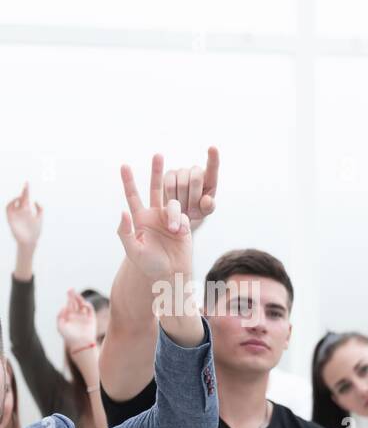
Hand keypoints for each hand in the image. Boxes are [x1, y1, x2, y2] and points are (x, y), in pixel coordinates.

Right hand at [5, 183, 42, 247]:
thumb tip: (35, 201)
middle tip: (27, 184)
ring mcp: (15, 213)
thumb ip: (39, 210)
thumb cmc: (35, 231)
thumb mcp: (39, 219)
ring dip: (19, 198)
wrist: (29, 241)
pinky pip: (8, 207)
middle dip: (24, 192)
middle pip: (21, 198)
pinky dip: (12, 203)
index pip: (26, 198)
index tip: (27, 183)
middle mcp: (21, 210)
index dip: (26, 191)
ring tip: (25, 196)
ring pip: (15, 202)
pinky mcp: (10, 217)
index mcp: (27, 210)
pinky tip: (18, 201)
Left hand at [56, 289, 98, 352]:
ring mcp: (84, 317)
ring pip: (83, 305)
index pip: (70, 304)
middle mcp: (77, 315)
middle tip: (72, 289)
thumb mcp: (60, 326)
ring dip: (80, 299)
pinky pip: (90, 310)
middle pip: (76, 303)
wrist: (80, 343)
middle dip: (73, 296)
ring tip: (77, 295)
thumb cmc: (69, 336)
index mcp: (69, 316)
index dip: (69, 298)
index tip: (69, 292)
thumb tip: (64, 307)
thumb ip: (60, 316)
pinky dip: (87, 305)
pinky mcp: (91, 319)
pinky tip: (83, 304)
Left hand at [116, 154, 193, 285]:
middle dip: (156, 172)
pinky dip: (181, 224)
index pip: (132, 196)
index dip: (128, 181)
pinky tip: (181, 235)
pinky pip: (183, 216)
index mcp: (140, 219)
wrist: (172, 274)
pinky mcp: (184, 224)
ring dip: (173, 215)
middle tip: (158, 154)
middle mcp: (155, 215)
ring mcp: (170, 219)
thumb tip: (122, 211)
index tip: (124, 165)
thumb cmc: (149, 265)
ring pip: (172, 204)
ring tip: (174, 231)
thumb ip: (125, 231)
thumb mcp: (132, 250)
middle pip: (155, 188)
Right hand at [161, 147, 219, 232]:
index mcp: (210, 179)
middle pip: (195, 180)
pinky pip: (169, 185)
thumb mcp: (205, 211)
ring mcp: (182, 171)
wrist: (179, 211)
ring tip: (184, 210)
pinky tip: (174, 203)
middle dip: (194, 199)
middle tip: (192, 212)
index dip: (213, 157)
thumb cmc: (196, 210)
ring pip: (181, 184)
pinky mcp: (168, 174)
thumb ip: (209, 207)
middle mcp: (196, 171)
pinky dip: (173, 197)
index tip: (213, 147)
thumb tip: (208, 200)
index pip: (213, 167)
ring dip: (183, 200)